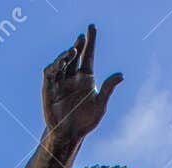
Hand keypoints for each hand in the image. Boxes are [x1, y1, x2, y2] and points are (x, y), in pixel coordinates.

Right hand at [42, 25, 121, 141]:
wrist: (70, 135)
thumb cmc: (86, 121)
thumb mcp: (100, 105)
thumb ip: (108, 89)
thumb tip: (121, 75)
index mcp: (86, 77)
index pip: (88, 55)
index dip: (90, 41)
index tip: (92, 27)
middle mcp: (72, 76)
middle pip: (74, 55)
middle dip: (77, 45)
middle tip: (82, 38)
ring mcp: (60, 82)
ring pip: (61, 62)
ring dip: (65, 55)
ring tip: (72, 51)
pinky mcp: (49, 90)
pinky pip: (49, 75)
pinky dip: (53, 67)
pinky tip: (59, 63)